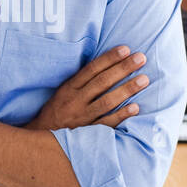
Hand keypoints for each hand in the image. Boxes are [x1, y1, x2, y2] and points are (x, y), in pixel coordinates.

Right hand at [28, 46, 149, 130]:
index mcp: (69, 88)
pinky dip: (121, 116)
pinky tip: (135, 108)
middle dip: (122, 69)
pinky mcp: (88, 133)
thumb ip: (82, 80)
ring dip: (126, 90)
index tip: (126, 49)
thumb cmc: (58, 110)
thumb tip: (106, 64)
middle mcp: (76, 101)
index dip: (109, 58)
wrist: (43, 137)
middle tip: (140, 59)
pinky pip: (107, 123)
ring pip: (106, 102)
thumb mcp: (64, 91)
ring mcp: (82, 118)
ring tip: (143, 80)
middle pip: (102, 82)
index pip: (91, 70)